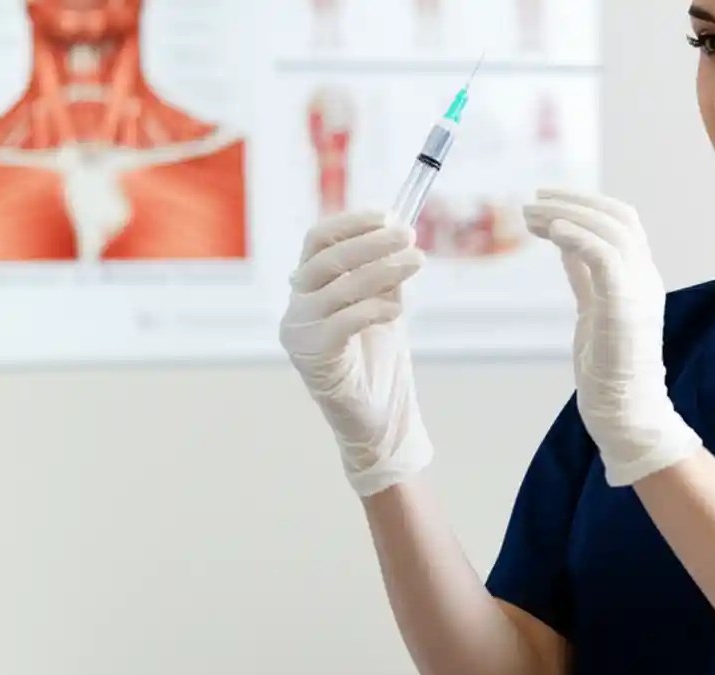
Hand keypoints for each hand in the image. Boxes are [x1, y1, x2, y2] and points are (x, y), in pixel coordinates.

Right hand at [279, 211, 431, 496]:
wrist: (378, 420)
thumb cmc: (379, 362)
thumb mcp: (383, 304)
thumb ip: (384, 273)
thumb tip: (400, 231)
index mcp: (309, 288)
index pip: (319, 241)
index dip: (352, 223)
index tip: (389, 215)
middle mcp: (297, 307)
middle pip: (327, 259)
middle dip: (371, 243)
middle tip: (409, 235)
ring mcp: (300, 333)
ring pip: (339, 288)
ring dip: (383, 270)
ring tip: (416, 261)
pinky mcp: (312, 358)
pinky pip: (342, 322)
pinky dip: (373, 309)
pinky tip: (397, 309)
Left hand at [523, 189, 701, 486]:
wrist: (626, 411)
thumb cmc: (608, 367)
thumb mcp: (594, 307)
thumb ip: (584, 273)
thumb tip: (565, 240)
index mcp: (640, 276)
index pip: (621, 222)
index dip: (584, 204)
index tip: (545, 201)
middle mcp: (646, 277)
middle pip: (618, 217)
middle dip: (574, 200)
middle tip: (533, 198)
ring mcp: (639, 291)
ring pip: (610, 230)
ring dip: (567, 214)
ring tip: (530, 213)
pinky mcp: (624, 308)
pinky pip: (604, 258)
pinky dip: (577, 238)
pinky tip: (550, 232)